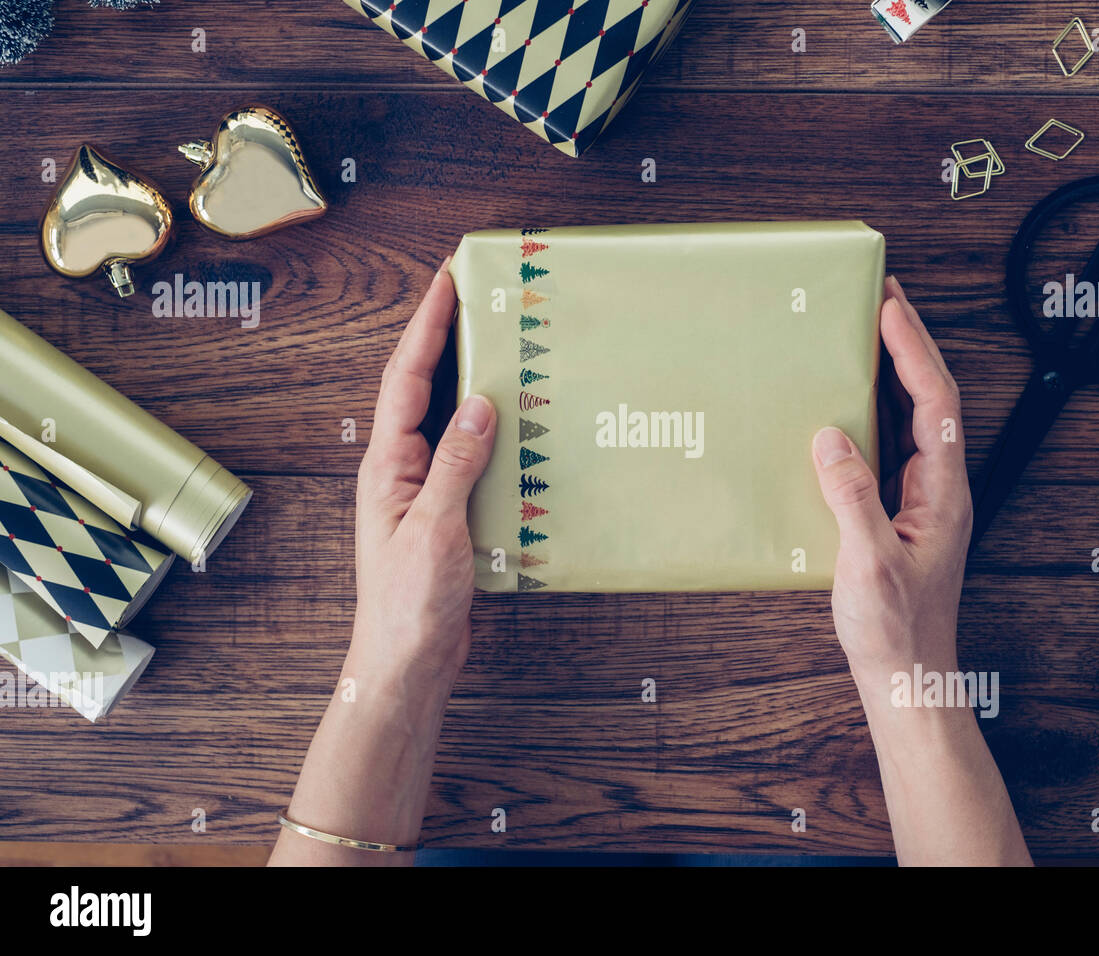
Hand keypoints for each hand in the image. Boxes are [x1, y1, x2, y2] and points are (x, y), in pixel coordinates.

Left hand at [352, 260, 496, 690]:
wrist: (407, 661)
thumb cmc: (408, 602)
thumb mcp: (436, 527)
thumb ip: (457, 464)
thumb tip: (479, 403)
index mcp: (388, 465)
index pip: (407, 378)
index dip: (428, 327)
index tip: (449, 280)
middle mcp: (402, 469)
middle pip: (423, 389)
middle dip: (446, 340)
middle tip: (477, 297)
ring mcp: (424, 491)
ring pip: (448, 422)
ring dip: (471, 384)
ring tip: (502, 347)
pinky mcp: (448, 514)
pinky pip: (469, 459)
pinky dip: (492, 435)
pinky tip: (517, 428)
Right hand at [811, 275, 971, 703]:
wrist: (907, 678)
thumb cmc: (895, 631)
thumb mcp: (868, 564)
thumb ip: (852, 498)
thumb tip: (831, 436)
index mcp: (942, 492)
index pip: (934, 402)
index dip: (913, 350)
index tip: (889, 306)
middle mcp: (938, 488)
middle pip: (930, 399)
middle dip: (908, 345)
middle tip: (880, 299)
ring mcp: (921, 502)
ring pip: (911, 421)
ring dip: (893, 375)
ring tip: (863, 338)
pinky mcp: (899, 516)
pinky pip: (889, 450)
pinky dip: (872, 415)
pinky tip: (844, 411)